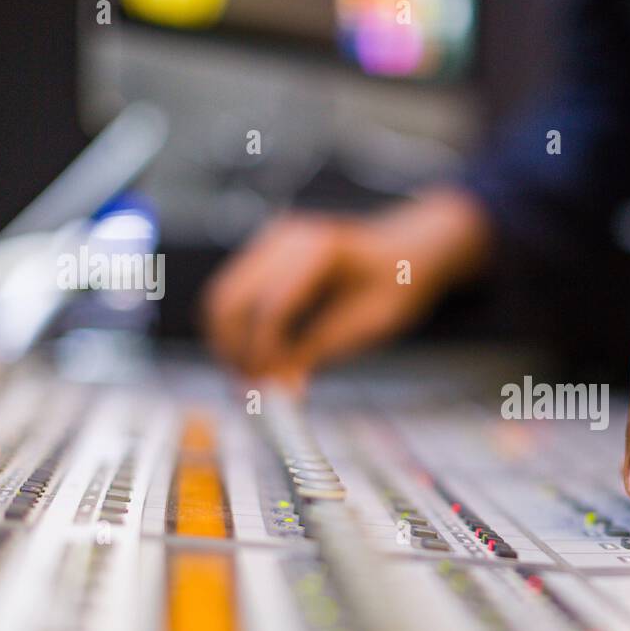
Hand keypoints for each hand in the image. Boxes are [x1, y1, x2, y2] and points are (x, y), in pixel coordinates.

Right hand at [204, 189, 489, 387]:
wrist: (407, 251)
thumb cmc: (397, 285)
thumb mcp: (368, 324)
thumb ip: (320, 350)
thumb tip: (278, 387)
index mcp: (319, 250)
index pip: (271, 308)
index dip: (265, 354)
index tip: (270, 389)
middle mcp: (285, 239)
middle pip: (230, 300)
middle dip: (235, 350)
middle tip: (251, 392)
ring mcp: (269, 242)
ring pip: (221, 299)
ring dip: (228, 343)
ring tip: (252, 380)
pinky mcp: (262, 255)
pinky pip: (232, 295)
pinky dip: (234, 330)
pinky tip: (254, 359)